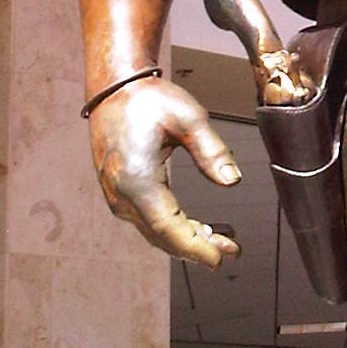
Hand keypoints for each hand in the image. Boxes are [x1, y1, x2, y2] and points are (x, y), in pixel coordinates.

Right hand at [88, 75, 242, 266]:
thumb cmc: (147, 100)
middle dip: (197, 248)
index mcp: (137, 179)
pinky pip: (147, 220)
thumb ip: (211, 150)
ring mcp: (117, 196)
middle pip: (162, 236)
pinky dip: (172, 229)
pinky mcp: (120, 192)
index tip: (219, 258)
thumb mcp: (187, 117)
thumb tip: (233, 181)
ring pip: (154, 231)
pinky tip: (196, 229)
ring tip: (220, 243)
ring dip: (186, 240)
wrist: (114, 89)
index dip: (195, 248)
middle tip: (229, 251)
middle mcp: (122, 195)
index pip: (169, 228)